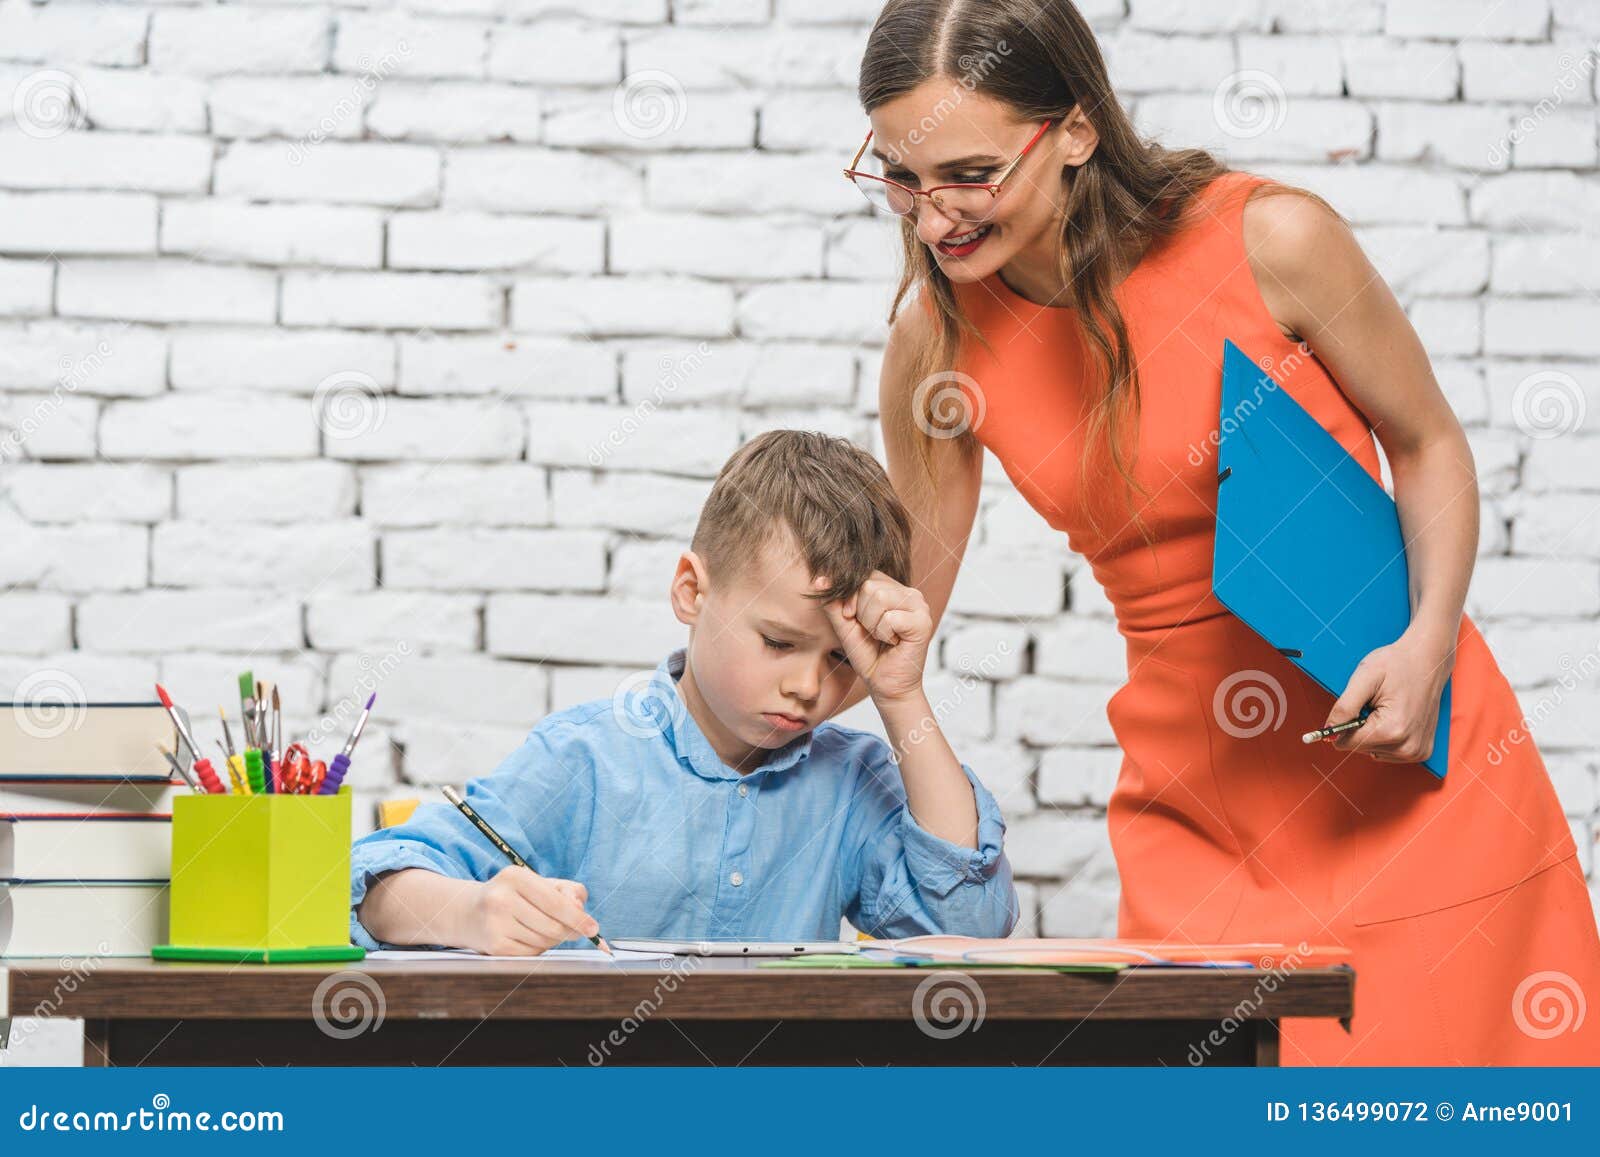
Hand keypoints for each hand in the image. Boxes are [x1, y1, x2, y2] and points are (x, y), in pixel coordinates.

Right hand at [463, 865, 597, 955]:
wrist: (470, 912)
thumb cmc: (514, 895)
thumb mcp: (539, 883)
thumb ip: (568, 890)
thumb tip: (580, 908)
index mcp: (515, 877)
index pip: (555, 902)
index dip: (578, 918)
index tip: (594, 929)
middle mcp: (501, 899)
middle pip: (552, 926)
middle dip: (569, 932)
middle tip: (575, 932)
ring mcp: (495, 925)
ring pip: (544, 942)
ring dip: (553, 940)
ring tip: (542, 928)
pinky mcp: (494, 947)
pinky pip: (532, 954)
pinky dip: (538, 949)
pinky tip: (529, 937)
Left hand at [818, 570, 932, 705]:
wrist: (885, 685)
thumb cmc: (868, 655)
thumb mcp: (844, 625)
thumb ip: (833, 602)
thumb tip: (820, 580)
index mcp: (893, 589)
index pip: (864, 575)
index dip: (851, 599)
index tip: (854, 619)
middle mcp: (910, 593)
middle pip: (869, 585)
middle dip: (862, 614)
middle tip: (874, 633)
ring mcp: (920, 606)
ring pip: (879, 597)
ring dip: (873, 625)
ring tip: (883, 637)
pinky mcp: (923, 622)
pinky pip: (890, 618)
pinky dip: (884, 634)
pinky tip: (894, 643)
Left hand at [1322, 629, 1453, 764]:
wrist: (1429, 660)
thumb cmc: (1397, 665)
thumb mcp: (1364, 679)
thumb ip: (1344, 708)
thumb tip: (1328, 731)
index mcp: (1392, 730)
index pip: (1347, 744)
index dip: (1342, 725)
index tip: (1353, 708)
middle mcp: (1407, 747)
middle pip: (1360, 748)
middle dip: (1360, 726)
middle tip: (1374, 704)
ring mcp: (1417, 752)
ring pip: (1373, 751)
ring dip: (1373, 732)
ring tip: (1386, 709)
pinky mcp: (1422, 751)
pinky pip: (1388, 752)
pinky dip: (1386, 737)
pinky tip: (1395, 718)